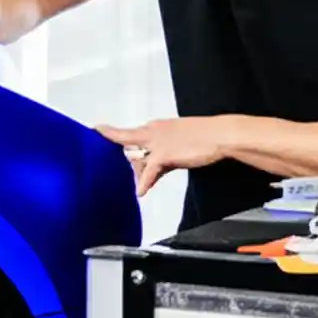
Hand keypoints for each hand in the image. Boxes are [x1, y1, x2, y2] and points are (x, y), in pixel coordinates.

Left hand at [96, 116, 234, 195]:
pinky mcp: (164, 154)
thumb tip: (151, 174)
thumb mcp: (178, 145)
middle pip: (127, 144)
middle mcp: (152, 131)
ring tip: (139, 185)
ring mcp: (157, 142)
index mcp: (156, 126)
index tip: (98, 131)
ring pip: (136, 158)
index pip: (130, 133)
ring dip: (137, 174)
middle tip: (130, 172)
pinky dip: (144, 182)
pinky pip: (149, 171)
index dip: (113, 135)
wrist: (219, 135)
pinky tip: (141, 190)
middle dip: (125, 158)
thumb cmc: (204, 138)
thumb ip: (162, 159)